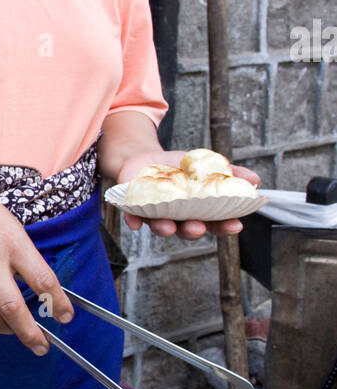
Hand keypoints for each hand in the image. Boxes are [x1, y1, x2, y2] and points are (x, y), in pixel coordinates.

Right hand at [0, 179, 73, 355]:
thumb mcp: (12, 227)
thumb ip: (25, 257)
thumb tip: (42, 288)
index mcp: (12, 243)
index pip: (42, 280)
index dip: (58, 303)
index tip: (65, 316)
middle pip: (14, 308)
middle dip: (31, 333)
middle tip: (42, 346)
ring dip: (9, 331)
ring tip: (20, 334)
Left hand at [117, 150, 260, 240]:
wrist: (143, 158)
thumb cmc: (179, 168)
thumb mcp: (206, 166)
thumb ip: (229, 174)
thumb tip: (255, 180)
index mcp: (196, 211)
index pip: (214, 223)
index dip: (224, 226)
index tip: (236, 225)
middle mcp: (177, 217)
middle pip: (186, 229)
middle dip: (192, 230)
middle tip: (198, 227)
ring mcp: (155, 214)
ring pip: (161, 226)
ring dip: (164, 228)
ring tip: (168, 226)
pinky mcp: (134, 207)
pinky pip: (133, 217)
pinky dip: (133, 220)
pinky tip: (134, 223)